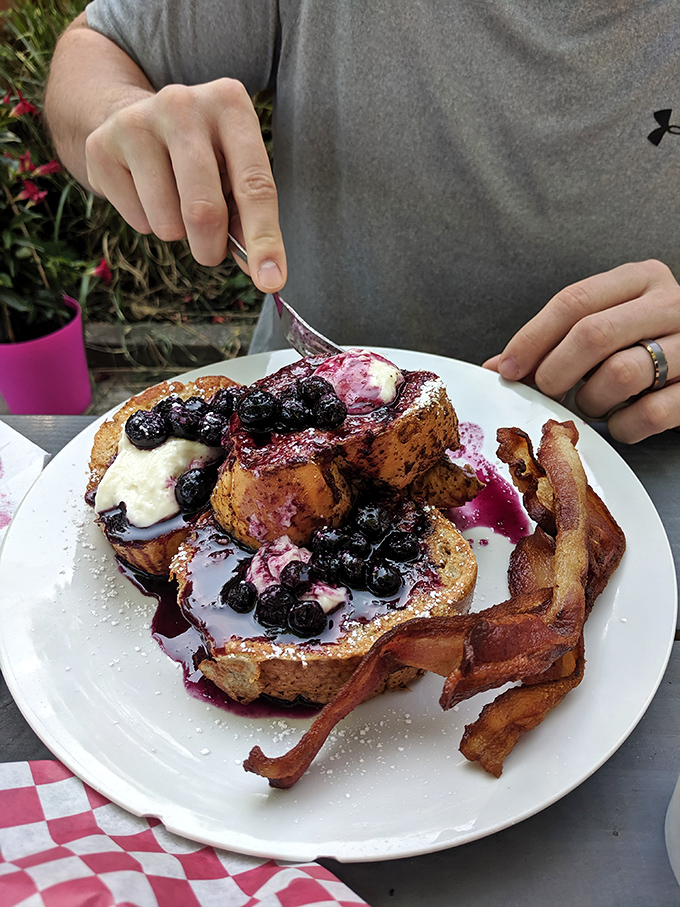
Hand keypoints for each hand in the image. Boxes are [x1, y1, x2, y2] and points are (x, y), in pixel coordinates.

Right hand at [84, 78, 285, 291]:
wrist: (132, 118)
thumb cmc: (201, 155)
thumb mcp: (233, 172)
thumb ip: (249, 218)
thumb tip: (264, 273)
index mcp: (230, 104)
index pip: (255, 185)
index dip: (265, 241)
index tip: (271, 282)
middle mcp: (183, 104)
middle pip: (204, 210)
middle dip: (211, 248)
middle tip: (211, 251)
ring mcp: (137, 122)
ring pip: (167, 222)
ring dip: (177, 233)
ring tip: (174, 202)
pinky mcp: (101, 146)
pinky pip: (137, 220)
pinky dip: (147, 222)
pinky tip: (145, 191)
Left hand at [483, 260, 679, 442]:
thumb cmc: (645, 341)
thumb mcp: (607, 323)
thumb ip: (557, 339)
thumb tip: (499, 367)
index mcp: (641, 279)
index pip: (575, 301)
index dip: (533, 338)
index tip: (510, 368)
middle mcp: (670, 304)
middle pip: (593, 334)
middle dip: (555, 371)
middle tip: (545, 391)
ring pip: (620, 374)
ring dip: (590, 400)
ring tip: (589, 403)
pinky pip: (649, 414)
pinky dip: (622, 426)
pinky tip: (618, 422)